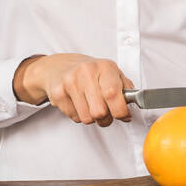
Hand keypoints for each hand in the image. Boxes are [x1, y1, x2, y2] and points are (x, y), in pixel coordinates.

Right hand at [16, 53, 133, 126]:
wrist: (59, 67)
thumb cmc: (90, 72)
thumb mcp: (111, 73)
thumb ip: (125, 90)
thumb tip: (128, 112)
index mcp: (104, 66)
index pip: (113, 94)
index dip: (121, 111)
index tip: (123, 115)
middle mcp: (86, 72)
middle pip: (100, 111)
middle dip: (106, 118)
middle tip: (106, 113)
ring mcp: (70, 82)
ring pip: (87, 118)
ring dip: (92, 118)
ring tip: (91, 106)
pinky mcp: (58, 93)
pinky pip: (75, 118)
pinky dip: (79, 116)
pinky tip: (78, 103)